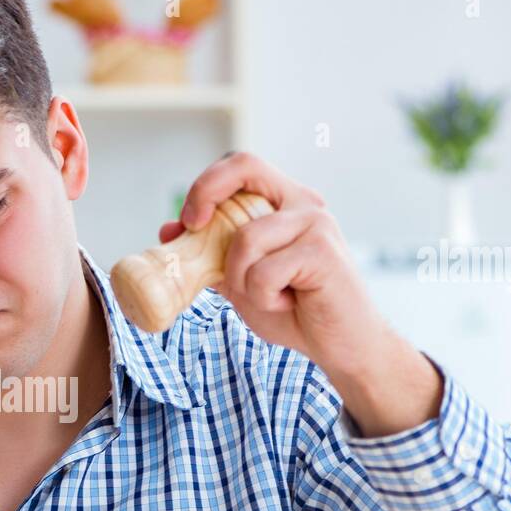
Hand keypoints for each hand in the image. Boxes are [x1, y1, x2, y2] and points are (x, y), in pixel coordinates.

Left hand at [159, 151, 440, 435]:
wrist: (341, 345)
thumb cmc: (294, 310)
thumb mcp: (242, 281)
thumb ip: (212, 255)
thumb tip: (168, 231)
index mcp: (285, 203)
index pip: (242, 165)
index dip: (207, 183)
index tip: (188, 219)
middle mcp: (303, 203)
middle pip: (245, 167)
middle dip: (205, 193)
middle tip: (192, 228)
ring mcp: (316, 223)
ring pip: (244, 239)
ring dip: (239, 279)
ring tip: (267, 296)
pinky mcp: (322, 252)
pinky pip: (263, 273)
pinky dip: (263, 297)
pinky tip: (289, 303)